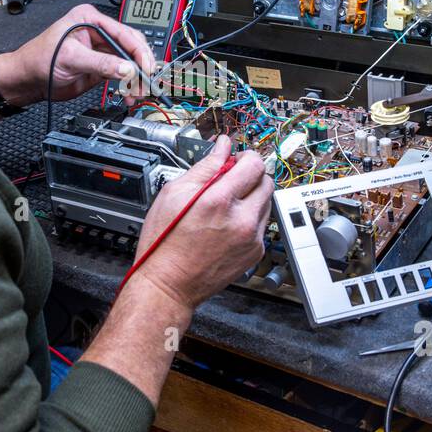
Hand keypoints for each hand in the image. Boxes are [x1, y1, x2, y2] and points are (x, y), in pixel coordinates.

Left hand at [0, 4, 157, 107]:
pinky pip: (122, 74)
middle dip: (140, 66)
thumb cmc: (38, 60)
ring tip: (136, 92)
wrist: (28, 80)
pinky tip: (128, 93)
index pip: (124, 32)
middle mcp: (99, 32)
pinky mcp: (102, 66)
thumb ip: (101, 63)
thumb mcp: (71, 59)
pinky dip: (128, 85)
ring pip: (130, 62)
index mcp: (90, 19)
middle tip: (146, 82)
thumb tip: (126, 68)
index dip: (138, 50)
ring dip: (136, 78)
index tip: (145, 67)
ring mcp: (102, 50)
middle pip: (131, 46)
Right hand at [128, 136, 273, 312]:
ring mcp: (252, 238)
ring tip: (227, 204)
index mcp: (219, 201)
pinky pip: (262, 224)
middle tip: (232, 179)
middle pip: (266, 181)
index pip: (254, 164)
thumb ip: (204, 167)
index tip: (236, 159)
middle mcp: (241, 220)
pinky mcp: (255, 252)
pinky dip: (250, 218)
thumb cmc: (164, 242)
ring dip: (252, 196)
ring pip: (267, 202)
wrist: (169, 284)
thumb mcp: (174, 193)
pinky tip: (228, 223)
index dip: (246, 156)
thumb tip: (222, 148)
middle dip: (251, 175)